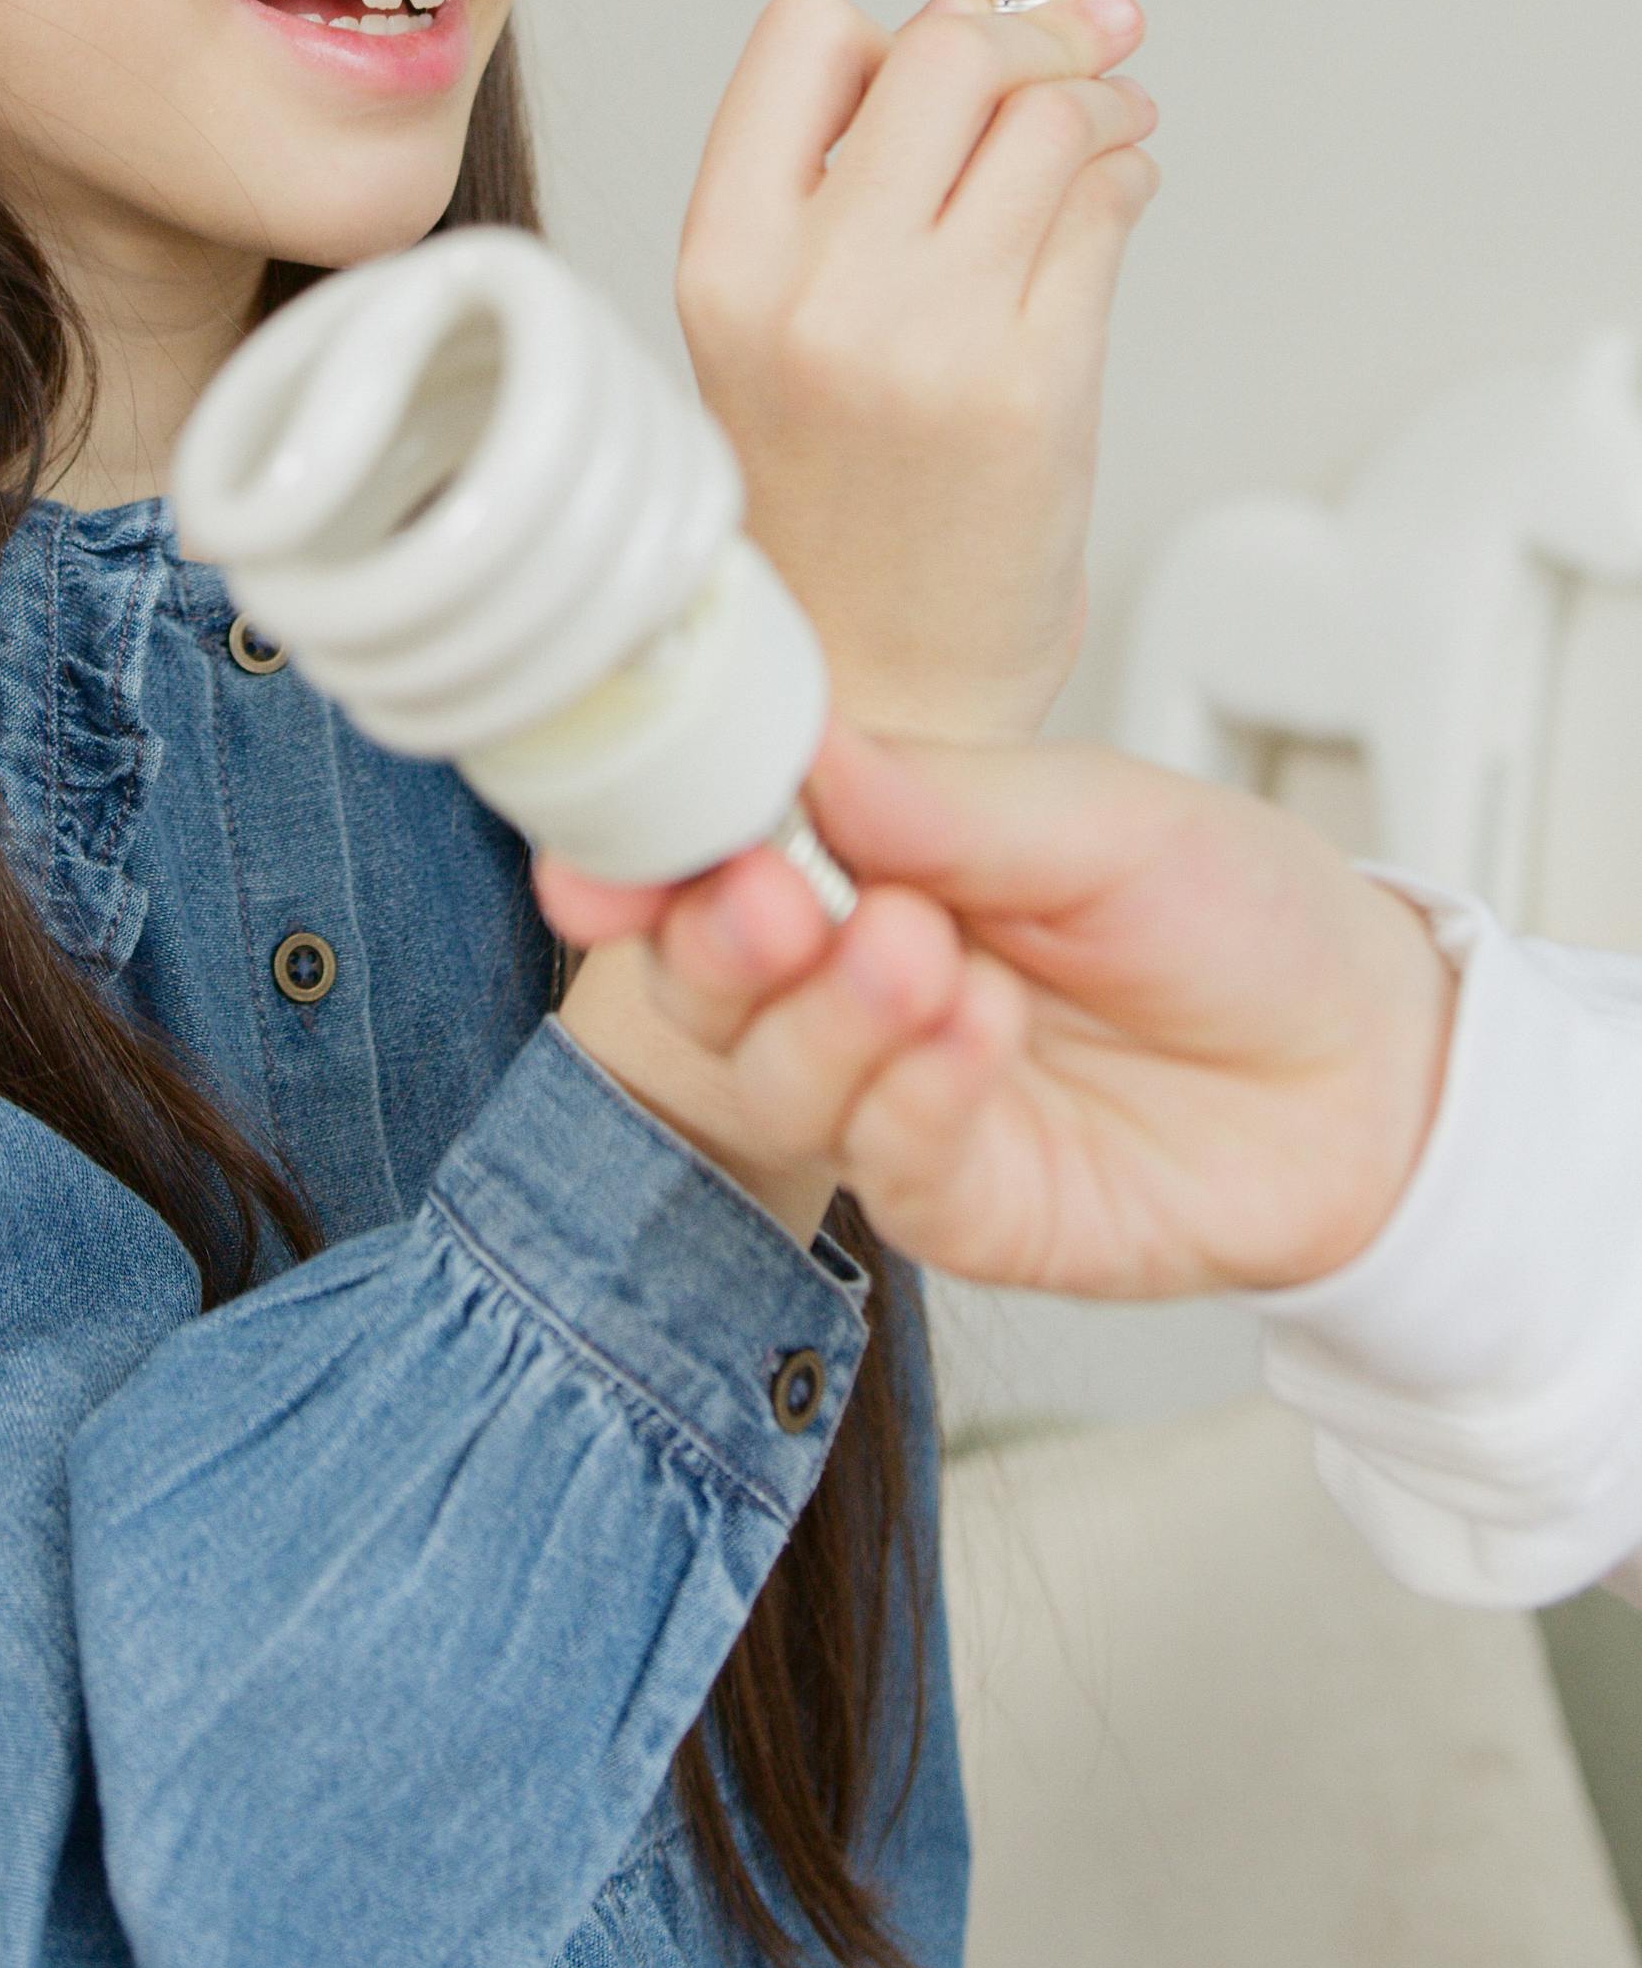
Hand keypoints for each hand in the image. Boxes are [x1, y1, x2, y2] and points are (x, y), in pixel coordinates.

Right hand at [539, 721, 1458, 1299]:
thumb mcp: (1108, 814)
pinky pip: (890, 1170)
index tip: (600, 851)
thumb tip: (817, 758)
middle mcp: (854, 984)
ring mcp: (898, 1102)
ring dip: (829, 1019)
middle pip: (703, 985)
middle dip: (714, 944)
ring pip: (775, 1084)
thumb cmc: (1235, 914)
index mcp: (866, 859)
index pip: (707, 858)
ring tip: (923, 953)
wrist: (1368, 1059)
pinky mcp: (964, 1209)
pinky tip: (978, 1034)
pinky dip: (918, 1096)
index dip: (637, 859)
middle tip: (772, 899)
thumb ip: (955, 802)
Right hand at [675, 0, 1158, 743]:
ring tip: (1109, 131)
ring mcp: (930, 337)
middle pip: (948, 52)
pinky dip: (1128, 178)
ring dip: (1101, 101)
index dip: (891, 25)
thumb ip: (855, 175)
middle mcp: (816, 289)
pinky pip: (1107, 209)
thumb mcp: (779, 324)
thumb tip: (997, 8)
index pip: (805, 33)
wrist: (881, 689)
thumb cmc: (836, 505)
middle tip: (1075, 53)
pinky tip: (1115, 204)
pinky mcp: (1037, 385)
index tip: (948, 47)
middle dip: (1034, 36)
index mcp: (723, 259)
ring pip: (1049, 120)